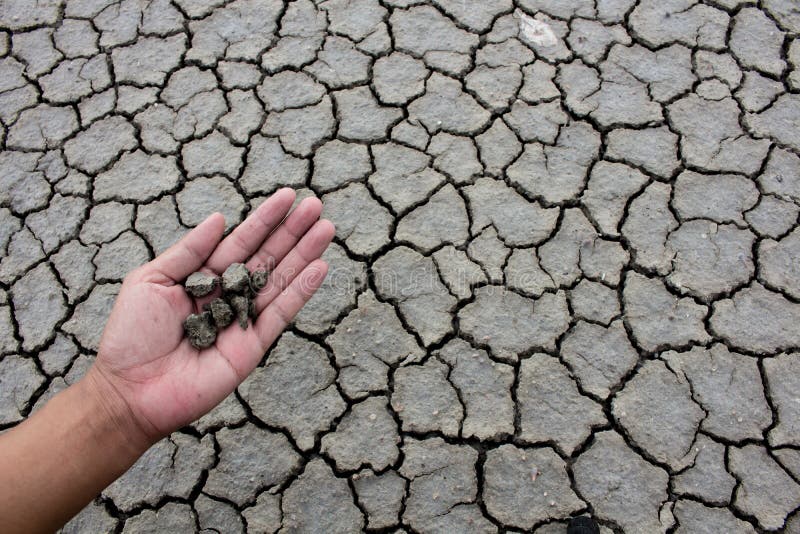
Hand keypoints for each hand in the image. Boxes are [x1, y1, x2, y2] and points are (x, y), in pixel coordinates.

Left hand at [85, 189, 333, 446]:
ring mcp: (243, 320)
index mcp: (204, 277)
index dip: (264, 220)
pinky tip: (319, 267)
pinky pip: (281, 313)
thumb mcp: (150, 281)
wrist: (131, 390)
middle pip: (267, 257)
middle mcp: (228, 295)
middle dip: (292, 231)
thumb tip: (220, 218)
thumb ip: (189, 251)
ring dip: (304, 254)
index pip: (241, 242)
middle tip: (316, 206)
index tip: (288, 196)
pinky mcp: (253, 346)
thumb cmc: (131, 335)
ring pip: (280, 280)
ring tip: (326, 228)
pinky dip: (301, 290)